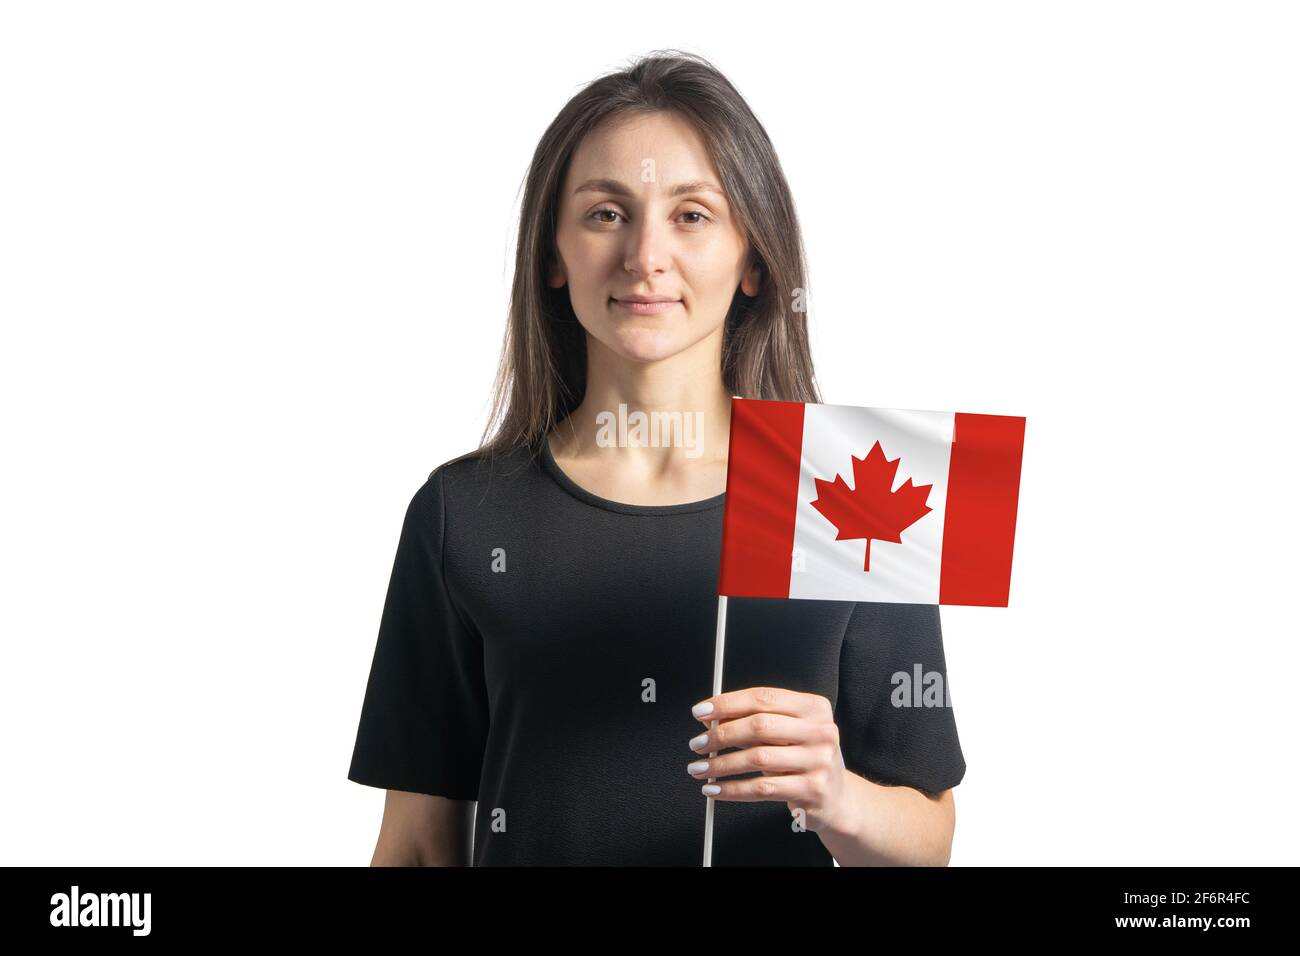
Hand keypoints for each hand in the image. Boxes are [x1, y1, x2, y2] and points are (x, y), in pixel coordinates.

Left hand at [687, 686, 852, 833]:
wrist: (836, 798)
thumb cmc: (804, 759)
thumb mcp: (785, 734)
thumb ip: (753, 722)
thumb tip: (709, 719)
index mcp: (813, 707)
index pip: (763, 698)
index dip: (727, 703)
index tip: (701, 711)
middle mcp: (820, 731)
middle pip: (759, 725)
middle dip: (720, 734)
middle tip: (697, 743)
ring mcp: (819, 761)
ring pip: (757, 758)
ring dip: (721, 764)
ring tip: (700, 767)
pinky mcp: (813, 790)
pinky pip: (762, 789)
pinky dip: (732, 789)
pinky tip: (715, 789)